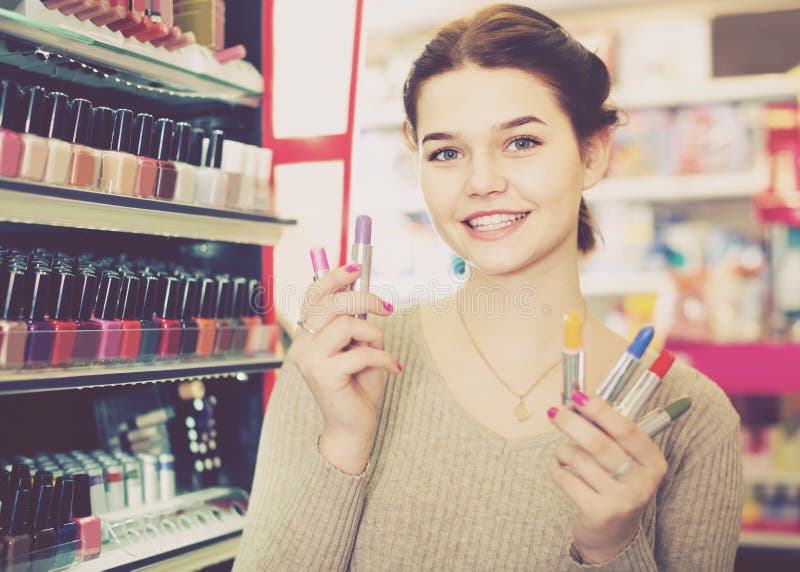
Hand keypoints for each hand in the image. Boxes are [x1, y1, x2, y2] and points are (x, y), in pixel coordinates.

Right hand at [289, 263, 400, 473]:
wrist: (354, 427)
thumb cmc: (359, 385)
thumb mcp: (360, 346)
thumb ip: (357, 323)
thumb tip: (367, 297)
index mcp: (308, 334)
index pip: (312, 295)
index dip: (333, 277)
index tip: (356, 268)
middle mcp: (302, 345)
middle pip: (328, 303)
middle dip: (362, 298)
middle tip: (386, 306)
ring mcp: (309, 360)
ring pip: (344, 324)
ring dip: (372, 333)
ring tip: (382, 348)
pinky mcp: (322, 376)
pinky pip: (360, 353)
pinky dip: (382, 356)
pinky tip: (391, 367)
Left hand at [547, 391, 667, 563]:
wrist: (613, 535)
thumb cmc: (614, 484)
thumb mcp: (622, 457)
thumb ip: (605, 428)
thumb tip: (577, 395)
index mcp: (653, 462)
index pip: (626, 429)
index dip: (600, 410)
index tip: (579, 397)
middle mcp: (643, 482)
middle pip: (599, 443)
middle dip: (572, 423)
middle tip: (554, 413)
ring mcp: (623, 500)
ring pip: (579, 460)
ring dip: (562, 450)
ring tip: (562, 452)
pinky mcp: (601, 513)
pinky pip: (567, 480)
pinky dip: (558, 471)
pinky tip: (563, 473)